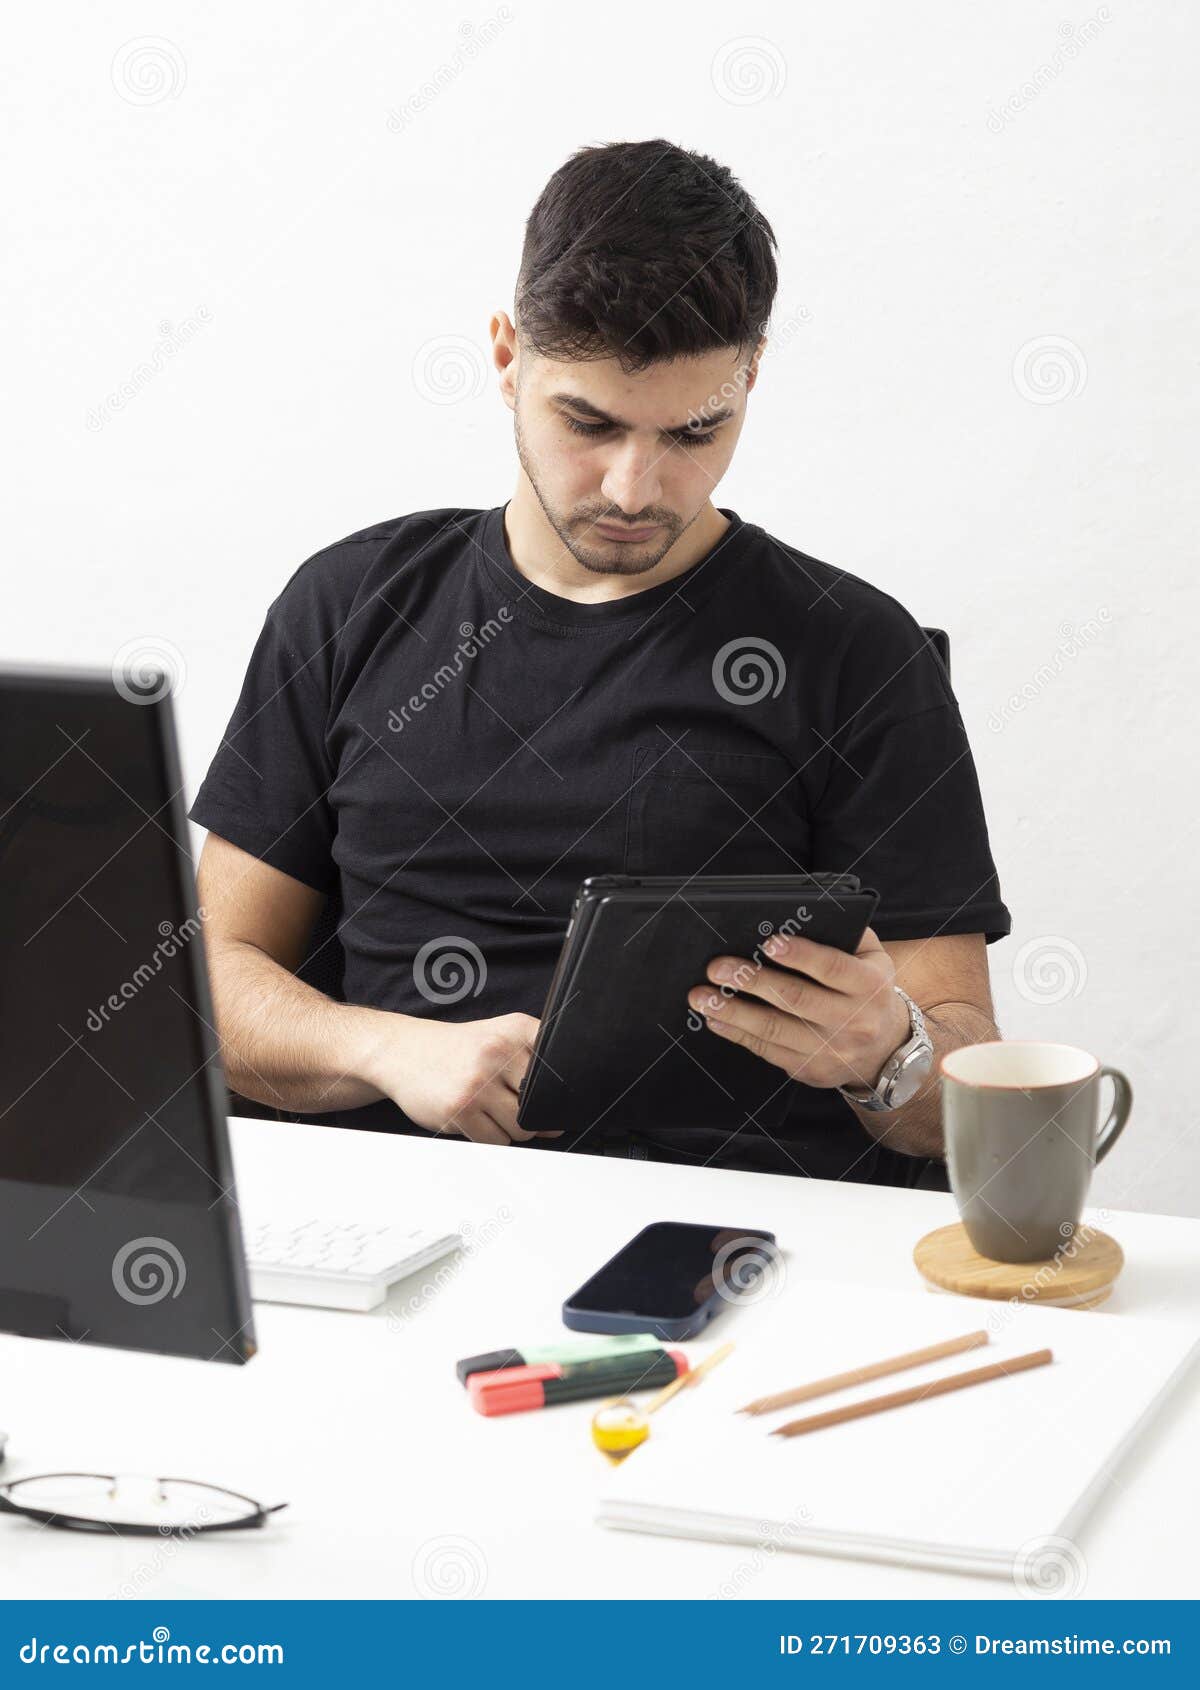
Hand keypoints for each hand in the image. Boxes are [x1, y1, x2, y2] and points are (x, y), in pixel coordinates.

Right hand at [360, 1012, 560, 1144]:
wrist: (403, 1051)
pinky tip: (473, 1116)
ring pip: (521, 1128)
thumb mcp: (499, 1038)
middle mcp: (498, 1052)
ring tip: (487, 1107)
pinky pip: (496, 1140)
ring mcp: (478, 1082)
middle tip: (506, 1101)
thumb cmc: (458, 1050)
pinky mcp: (459, 1109)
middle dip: (531, 1114)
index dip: (559, 1090)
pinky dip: (489, 1136)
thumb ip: (532, 1070)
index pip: (560, 1067)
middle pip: (541, 1105)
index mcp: (516, 1029)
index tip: (550, 1095)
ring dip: (509, 1128)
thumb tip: (556, 1124)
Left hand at [686, 926, 910, 1090]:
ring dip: (733, 1012)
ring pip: (775, 1029)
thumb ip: (844, 935)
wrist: (885, 1050)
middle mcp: (853, 1021)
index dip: (801, 955)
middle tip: (717, 968)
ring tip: (703, 997)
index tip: (769, 943)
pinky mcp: (810, 1070)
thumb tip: (798, 918)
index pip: (832, 968)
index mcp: (869, 986)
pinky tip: (716, 1019)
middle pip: (796, 999)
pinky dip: (737, 1034)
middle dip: (752, 981)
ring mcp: (831, 1050)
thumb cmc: (868, 992)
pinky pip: (767, 1050)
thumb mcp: (872, 959)